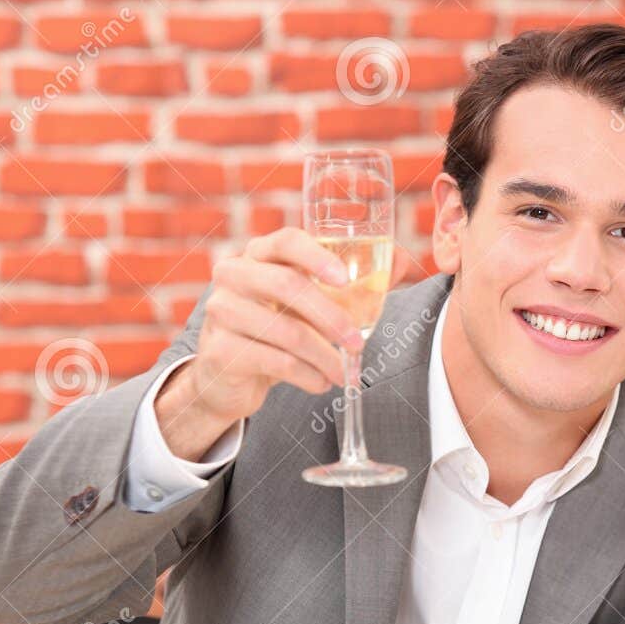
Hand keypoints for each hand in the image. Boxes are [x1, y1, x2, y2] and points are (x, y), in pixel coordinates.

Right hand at [155, 229, 415, 458]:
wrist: (227, 376)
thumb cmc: (276, 328)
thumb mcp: (308, 303)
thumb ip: (353, 283)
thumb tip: (403, 263)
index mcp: (258, 254)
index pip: (286, 240)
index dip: (317, 256)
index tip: (345, 279)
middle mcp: (234, 275)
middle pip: (287, 285)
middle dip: (331, 316)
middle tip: (357, 343)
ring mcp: (222, 312)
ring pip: (286, 331)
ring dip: (325, 356)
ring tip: (343, 373)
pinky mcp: (221, 351)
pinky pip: (276, 362)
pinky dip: (308, 376)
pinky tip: (321, 383)